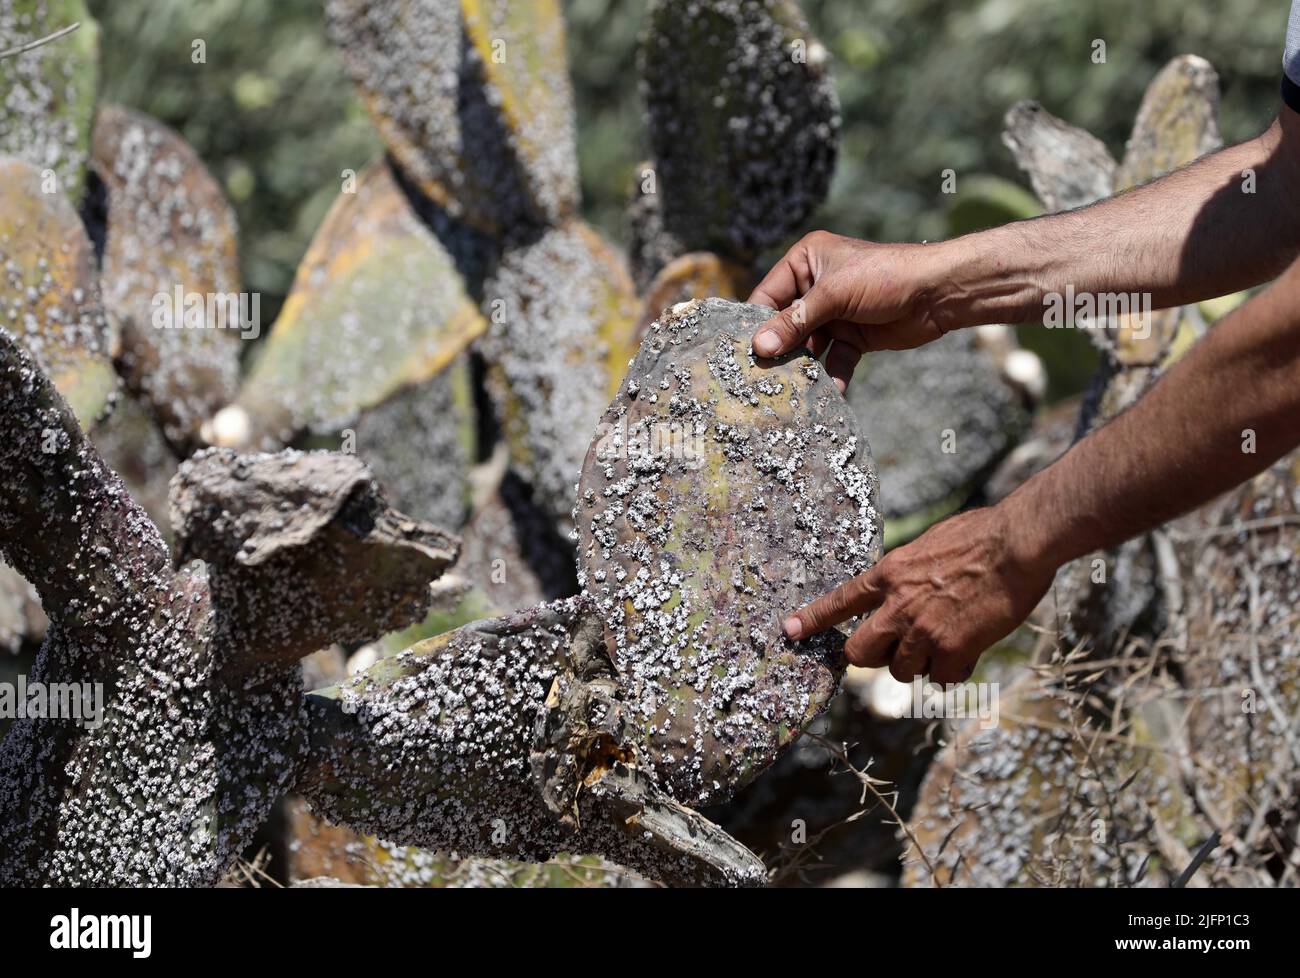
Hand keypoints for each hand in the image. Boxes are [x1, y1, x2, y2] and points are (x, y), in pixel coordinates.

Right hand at [748, 231, 947, 389]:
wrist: (938, 292)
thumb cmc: (883, 277)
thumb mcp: (833, 295)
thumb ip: (795, 322)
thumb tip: (759, 347)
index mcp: (806, 262)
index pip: (769, 295)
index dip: (757, 323)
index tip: (741, 353)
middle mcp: (816, 287)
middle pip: (786, 324)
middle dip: (780, 350)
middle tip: (761, 378)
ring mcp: (835, 314)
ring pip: (809, 346)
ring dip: (803, 368)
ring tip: (791, 391)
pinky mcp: (853, 337)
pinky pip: (834, 360)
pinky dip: (831, 376)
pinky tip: (828, 394)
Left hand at [781, 504, 1056, 682]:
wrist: (1017, 544)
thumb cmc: (982, 535)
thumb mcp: (928, 545)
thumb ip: (908, 572)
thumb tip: (903, 586)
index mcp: (889, 574)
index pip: (840, 601)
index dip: (813, 619)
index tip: (789, 632)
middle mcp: (897, 606)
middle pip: (859, 653)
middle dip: (874, 658)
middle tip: (897, 651)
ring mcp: (923, 631)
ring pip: (902, 672)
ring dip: (921, 665)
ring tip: (949, 640)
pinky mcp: (952, 650)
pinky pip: (941, 679)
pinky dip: (954, 671)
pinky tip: (970, 650)